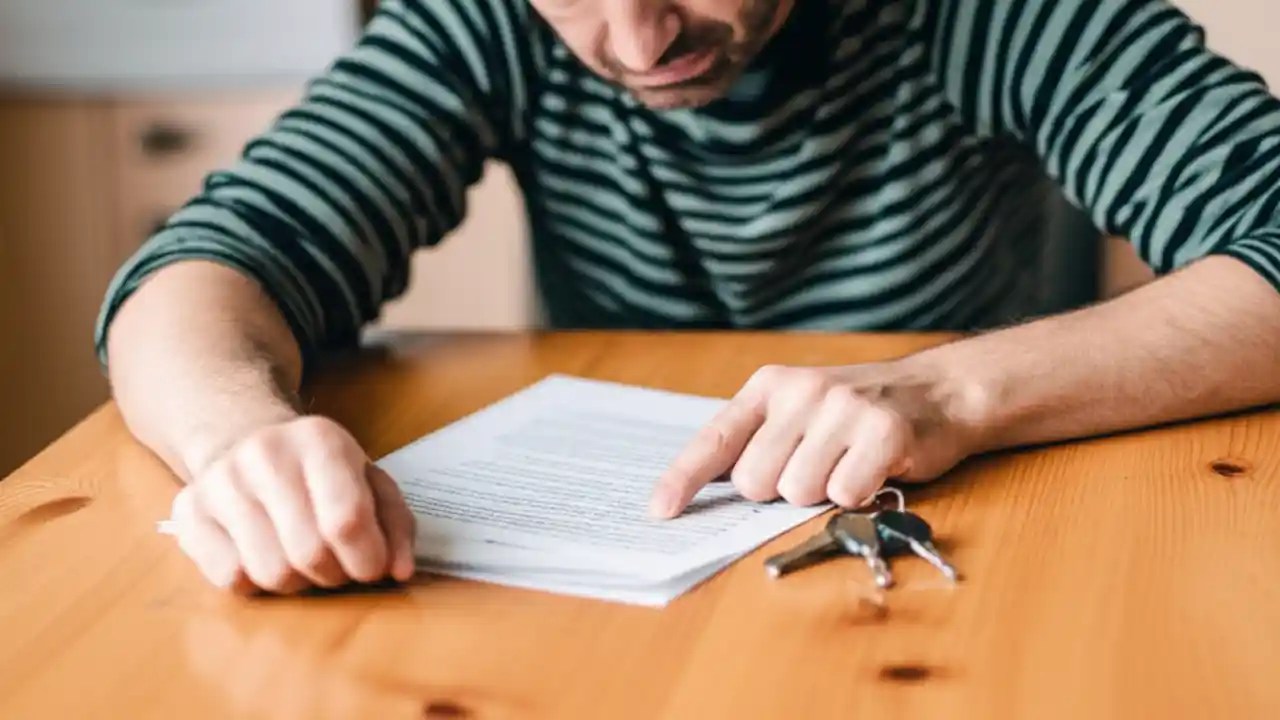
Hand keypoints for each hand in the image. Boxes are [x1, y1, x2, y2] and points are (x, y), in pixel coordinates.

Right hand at [168, 416, 416, 593]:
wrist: (248, 443)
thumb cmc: (322, 475)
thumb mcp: (370, 483)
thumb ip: (395, 525)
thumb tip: (399, 570)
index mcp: (319, 440)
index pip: (345, 519)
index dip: (366, 559)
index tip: (371, 568)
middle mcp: (264, 454)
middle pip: (309, 552)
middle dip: (333, 574)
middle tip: (336, 566)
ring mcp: (220, 481)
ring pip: (270, 572)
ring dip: (295, 582)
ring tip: (299, 558)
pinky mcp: (187, 511)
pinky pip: (230, 578)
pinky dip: (255, 582)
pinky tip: (263, 555)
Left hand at [650, 363, 984, 517]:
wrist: (938, 391)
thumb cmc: (858, 413)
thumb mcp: (799, 411)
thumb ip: (757, 442)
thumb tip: (709, 491)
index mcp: (769, 386)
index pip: (714, 439)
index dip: (683, 478)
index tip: (660, 510)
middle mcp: (800, 391)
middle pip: (755, 481)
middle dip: (780, 490)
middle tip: (816, 466)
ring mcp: (842, 408)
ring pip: (798, 492)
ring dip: (822, 493)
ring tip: (847, 463)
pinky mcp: (883, 431)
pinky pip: (845, 496)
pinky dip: (858, 496)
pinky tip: (874, 469)